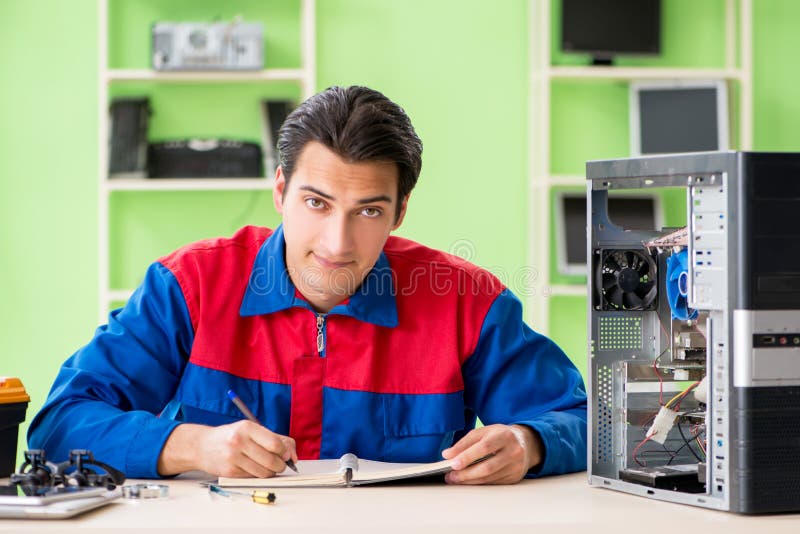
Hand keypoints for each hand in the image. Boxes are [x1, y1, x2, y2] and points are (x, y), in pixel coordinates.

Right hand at [157, 421, 297, 477]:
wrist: (202, 446)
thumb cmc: (231, 436)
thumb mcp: (251, 430)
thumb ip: (275, 438)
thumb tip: (293, 455)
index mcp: (247, 427)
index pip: (275, 443)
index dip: (285, 452)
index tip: (286, 454)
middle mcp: (239, 441)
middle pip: (272, 460)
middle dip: (280, 465)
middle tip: (279, 464)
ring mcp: (233, 457)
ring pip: (264, 472)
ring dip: (271, 472)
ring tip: (268, 467)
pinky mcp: (229, 472)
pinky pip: (253, 477)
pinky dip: (258, 475)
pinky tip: (254, 468)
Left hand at [440, 424, 541, 484]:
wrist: (525, 443)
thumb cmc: (500, 436)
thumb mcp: (483, 432)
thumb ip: (465, 442)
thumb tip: (447, 455)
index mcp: (504, 435)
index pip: (485, 447)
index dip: (468, 456)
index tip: (452, 463)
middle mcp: (513, 451)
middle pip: (487, 467)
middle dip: (466, 473)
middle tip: (450, 476)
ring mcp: (516, 466)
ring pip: (489, 478)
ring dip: (470, 480)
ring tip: (455, 479)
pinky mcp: (515, 477)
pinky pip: (493, 483)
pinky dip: (479, 483)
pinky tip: (469, 481)